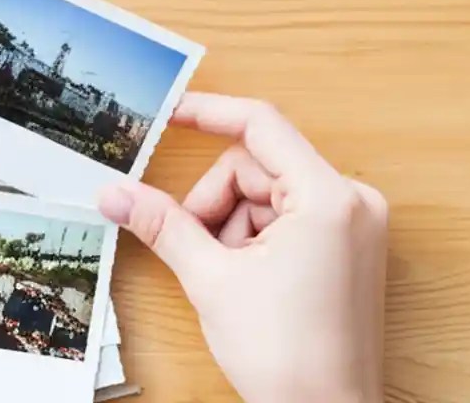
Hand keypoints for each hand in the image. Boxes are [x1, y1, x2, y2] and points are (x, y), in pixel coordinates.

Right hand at [98, 93, 386, 402]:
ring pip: (265, 195)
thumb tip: (115, 193)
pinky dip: (254, 240)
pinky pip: (286, 218)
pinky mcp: (347, 247)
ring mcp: (353, 225)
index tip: (170, 112)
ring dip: (232, 227)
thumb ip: (161, 224)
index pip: (260, 126)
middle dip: (215, 203)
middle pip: (256, 167)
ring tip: (229, 277)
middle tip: (199, 250)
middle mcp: (351, 202)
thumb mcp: (211, 279)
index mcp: (328, 198)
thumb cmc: (290, 358)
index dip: (208, 113)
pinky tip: (249, 280)